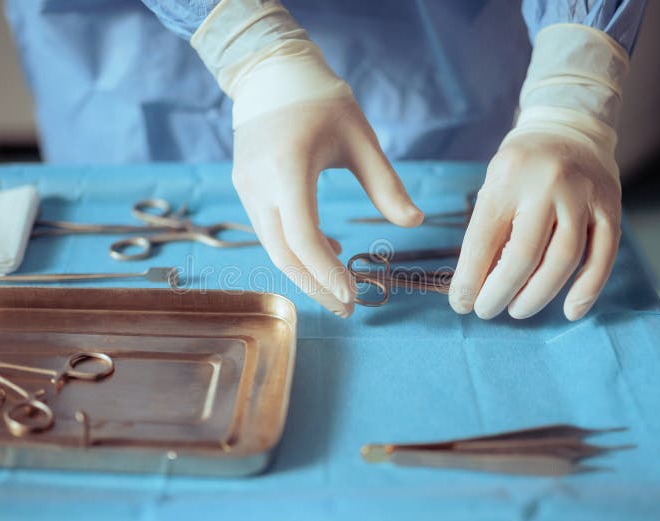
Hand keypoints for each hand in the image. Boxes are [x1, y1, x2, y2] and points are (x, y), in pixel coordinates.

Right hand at [233, 99, 423, 316]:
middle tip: (348, 309)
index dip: (327, 274)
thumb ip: (386, 185)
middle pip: (284, 255)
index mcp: (288, 169)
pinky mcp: (244, 187)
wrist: (271, 74)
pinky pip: (268, 230)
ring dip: (306, 271)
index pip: (303, 238)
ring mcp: (245, 188)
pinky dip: (295, 249)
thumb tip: (415, 223)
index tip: (353, 298)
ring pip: (273, 247)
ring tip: (341, 283)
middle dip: (316, 287)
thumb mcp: (361, 139)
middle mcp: (259, 185)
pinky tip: (325, 248)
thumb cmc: (323, 102)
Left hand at [449, 131, 621, 320]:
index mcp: (507, 179)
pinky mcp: (610, 206)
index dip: (470, 278)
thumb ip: (489, 231)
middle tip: (487, 311)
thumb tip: (475, 286)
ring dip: (539, 295)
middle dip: (501, 291)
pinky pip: (603, 255)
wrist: (568, 126)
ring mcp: (583, 195)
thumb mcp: (494, 185)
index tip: (461, 303)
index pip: (483, 240)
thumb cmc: (522, 166)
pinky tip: (571, 311)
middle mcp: (546, 185)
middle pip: (524, 254)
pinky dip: (587, 289)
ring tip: (518, 310)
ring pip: (564, 259)